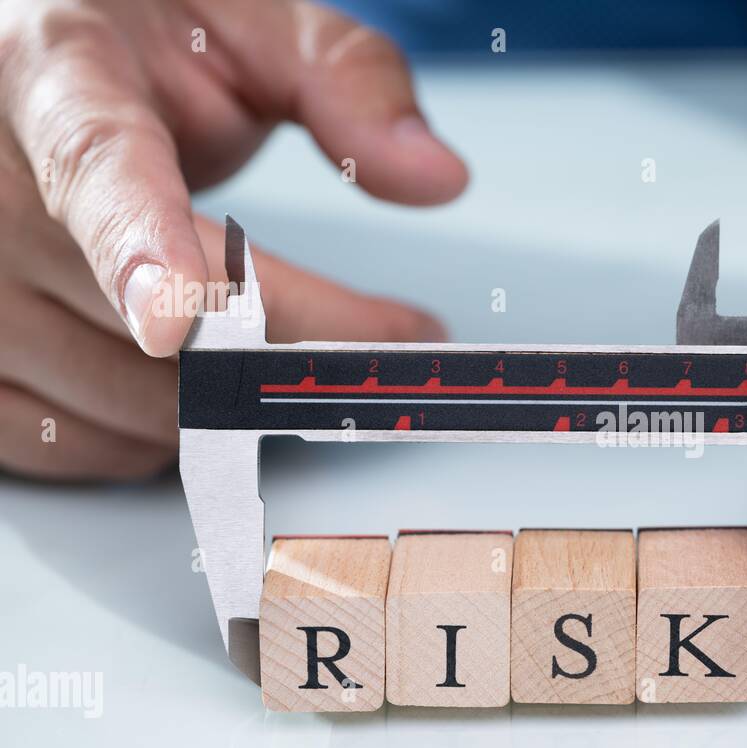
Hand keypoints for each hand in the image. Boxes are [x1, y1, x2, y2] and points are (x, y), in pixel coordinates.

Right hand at [0, 0, 467, 478]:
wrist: (44, 50)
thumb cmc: (148, 38)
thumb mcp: (256, 23)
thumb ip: (352, 85)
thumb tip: (436, 177)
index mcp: (58, 73)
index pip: (95, 167)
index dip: (140, 250)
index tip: (177, 321)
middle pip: (152, 321)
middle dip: (295, 347)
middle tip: (381, 338)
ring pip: (122, 400)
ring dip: (230, 399)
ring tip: (274, 339)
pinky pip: (63, 442)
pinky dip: (150, 438)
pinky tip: (189, 384)